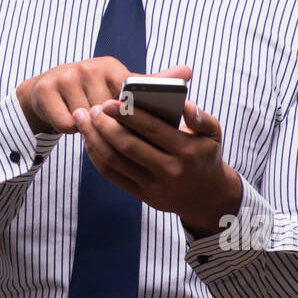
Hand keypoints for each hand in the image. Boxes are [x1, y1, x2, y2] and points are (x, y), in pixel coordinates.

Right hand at [16, 61, 192, 135]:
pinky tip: (71, 124)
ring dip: (90, 129)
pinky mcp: (45, 90)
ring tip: (91, 125)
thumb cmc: (91, 92)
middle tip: (112, 132)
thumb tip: (188, 71)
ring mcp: (65, 76)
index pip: (130, 91)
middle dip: (112, 127)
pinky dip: (70, 131)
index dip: (135, 113)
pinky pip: (66, 124)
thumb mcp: (119, 87)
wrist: (45, 92)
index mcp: (111, 66)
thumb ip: (152, 84)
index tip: (144, 128)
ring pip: (87, 119)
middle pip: (108, 112)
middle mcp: (88, 67)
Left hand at [74, 95, 242, 235]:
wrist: (207, 196)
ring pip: (115, 161)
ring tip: (84, 121)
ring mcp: (154, 186)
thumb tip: (186, 104)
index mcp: (186, 151)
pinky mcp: (143, 196)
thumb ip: (201, 117)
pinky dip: (96, 157)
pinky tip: (89, 140)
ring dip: (95, 139)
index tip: (108, 101)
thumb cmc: (205, 155)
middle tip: (90, 109)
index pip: (152, 129)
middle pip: (128, 146)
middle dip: (105, 126)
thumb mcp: (213, 134)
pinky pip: (112, 175)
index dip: (128, 114)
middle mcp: (170, 170)